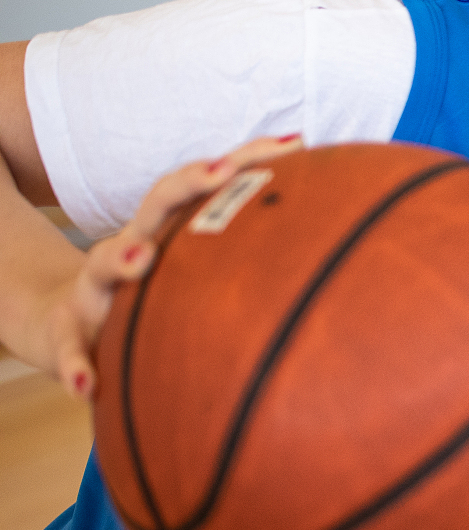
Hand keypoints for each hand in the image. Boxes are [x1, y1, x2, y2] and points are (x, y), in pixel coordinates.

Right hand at [37, 134, 302, 398]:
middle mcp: (131, 247)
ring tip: (140, 257)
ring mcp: (93, 289)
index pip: (210, 186)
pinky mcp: (68, 332)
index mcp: (168, 231)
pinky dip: (74, 365)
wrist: (66, 324)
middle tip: (219, 171)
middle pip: (155, 205)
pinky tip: (83, 385)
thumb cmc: (148, 294)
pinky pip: (69, 349)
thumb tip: (340, 252)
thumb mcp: (194, 272)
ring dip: (119, 258)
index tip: (295, 144)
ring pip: (99, 264)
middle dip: (186, 184)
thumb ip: (252, 258)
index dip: (248, 160)